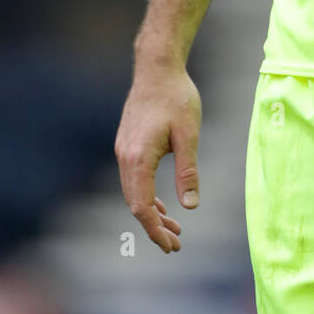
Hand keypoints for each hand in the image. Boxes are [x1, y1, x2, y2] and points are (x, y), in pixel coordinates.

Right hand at [115, 63, 201, 251]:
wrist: (157, 68)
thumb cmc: (177, 97)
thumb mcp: (190, 135)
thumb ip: (188, 171)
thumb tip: (190, 206)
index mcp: (138, 158)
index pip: (142, 207)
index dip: (156, 230)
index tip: (172, 246)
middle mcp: (124, 157)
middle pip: (135, 203)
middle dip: (155, 226)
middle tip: (176, 244)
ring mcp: (123, 150)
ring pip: (133, 192)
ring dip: (152, 211)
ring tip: (174, 226)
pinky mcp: (127, 143)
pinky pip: (133, 179)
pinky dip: (147, 194)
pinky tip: (163, 202)